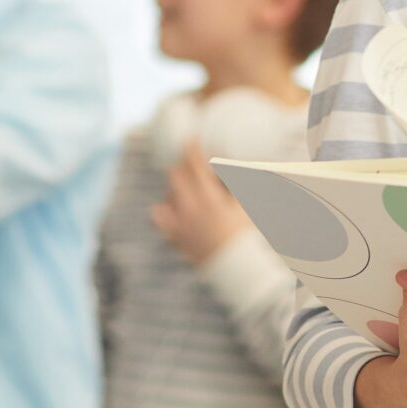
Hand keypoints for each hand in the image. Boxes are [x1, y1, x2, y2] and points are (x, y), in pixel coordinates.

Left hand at [150, 140, 250, 264]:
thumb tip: (243, 164)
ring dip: (174, 190)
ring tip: (187, 191)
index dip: (192, 148)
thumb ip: (243, 183)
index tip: (193, 141)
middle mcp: (189, 208)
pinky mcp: (176, 238)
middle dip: (183, 168)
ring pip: (165, 196)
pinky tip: (174, 212)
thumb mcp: (246, 206)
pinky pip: (160, 221)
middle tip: (192, 168)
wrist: (234, 267)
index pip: (195, 164)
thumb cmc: (244, 235)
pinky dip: (164, 213)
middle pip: (175, 176)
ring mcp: (180, 224)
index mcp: (208, 197)